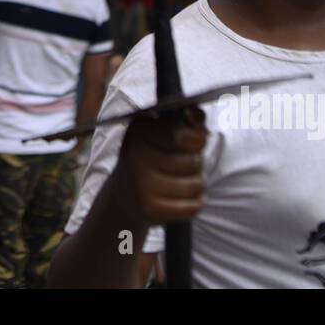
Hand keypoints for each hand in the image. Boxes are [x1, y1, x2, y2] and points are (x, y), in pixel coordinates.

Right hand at [114, 108, 206, 226]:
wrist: (126, 193)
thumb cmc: (151, 156)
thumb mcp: (161, 131)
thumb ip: (186, 119)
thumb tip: (198, 114)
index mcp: (138, 131)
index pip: (182, 133)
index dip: (197, 139)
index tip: (196, 141)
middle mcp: (136, 156)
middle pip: (194, 161)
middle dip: (196, 163)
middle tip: (183, 164)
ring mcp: (141, 185)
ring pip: (196, 184)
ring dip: (197, 183)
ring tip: (181, 181)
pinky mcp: (150, 209)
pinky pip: (193, 206)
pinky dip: (194, 203)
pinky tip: (180, 199)